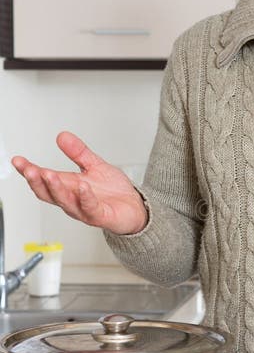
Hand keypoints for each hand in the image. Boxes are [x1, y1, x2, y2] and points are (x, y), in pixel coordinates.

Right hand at [12, 131, 147, 234]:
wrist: (135, 208)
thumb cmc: (113, 192)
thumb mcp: (94, 165)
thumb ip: (78, 152)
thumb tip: (62, 136)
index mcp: (68, 187)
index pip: (44, 180)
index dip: (29, 171)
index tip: (18, 161)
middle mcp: (73, 200)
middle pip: (48, 194)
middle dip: (37, 181)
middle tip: (29, 169)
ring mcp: (85, 210)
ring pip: (65, 202)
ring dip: (56, 188)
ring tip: (49, 175)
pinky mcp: (101, 216)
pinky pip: (91, 209)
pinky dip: (86, 198)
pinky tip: (83, 187)